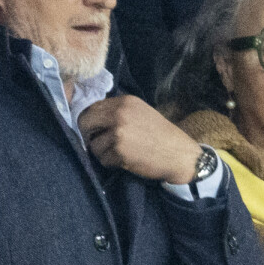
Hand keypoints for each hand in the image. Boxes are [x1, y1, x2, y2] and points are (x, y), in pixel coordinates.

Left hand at [79, 96, 202, 184]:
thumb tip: (93, 118)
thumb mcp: (141, 113)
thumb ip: (118, 112)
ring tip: (118, 153)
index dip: (90, 121)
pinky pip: (102, 159)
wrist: (178, 154)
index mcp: (125, 102)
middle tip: (97, 143)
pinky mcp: (119, 151)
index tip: (95, 130)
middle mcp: (119, 114)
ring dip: (102, 152)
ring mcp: (118, 133)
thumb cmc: (161, 134)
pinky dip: (110, 163)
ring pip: (93, 144)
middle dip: (88, 135)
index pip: (92, 108)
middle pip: (85, 123)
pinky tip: (124, 161)